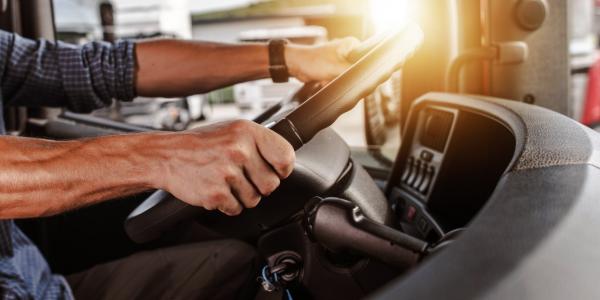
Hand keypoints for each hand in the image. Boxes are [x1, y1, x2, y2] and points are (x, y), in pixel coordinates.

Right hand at [156, 120, 294, 215]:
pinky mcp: (215, 193)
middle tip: (242, 178)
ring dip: (242, 196)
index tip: (276, 171)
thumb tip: (285, 162)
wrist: (166, 155)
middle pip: (271, 184)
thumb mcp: (233, 131)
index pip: (285, 156)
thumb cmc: (202, 144)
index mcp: (247, 131)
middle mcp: (239, 150)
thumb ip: (259, 144)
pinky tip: (216, 189)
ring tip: (225, 182)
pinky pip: (236, 209)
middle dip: (259, 186)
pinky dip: (227, 204)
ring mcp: (227, 172)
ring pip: (254, 199)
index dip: (282, 168)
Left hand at [285, 37, 360, 82]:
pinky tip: (323, 80)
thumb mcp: (337, 68)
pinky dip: (332, 81)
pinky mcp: (333, 67)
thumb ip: (353, 72)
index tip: (351, 75)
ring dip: (336, 80)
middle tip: (334, 77)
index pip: (365, 58)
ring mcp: (340, 59)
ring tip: (326, 78)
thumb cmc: (314, 62)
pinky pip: (338, 78)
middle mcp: (347, 50)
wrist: (296, 65)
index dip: (361, 69)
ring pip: (346, 75)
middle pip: (355, 69)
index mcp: (350, 44)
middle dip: (344, 76)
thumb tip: (366, 77)